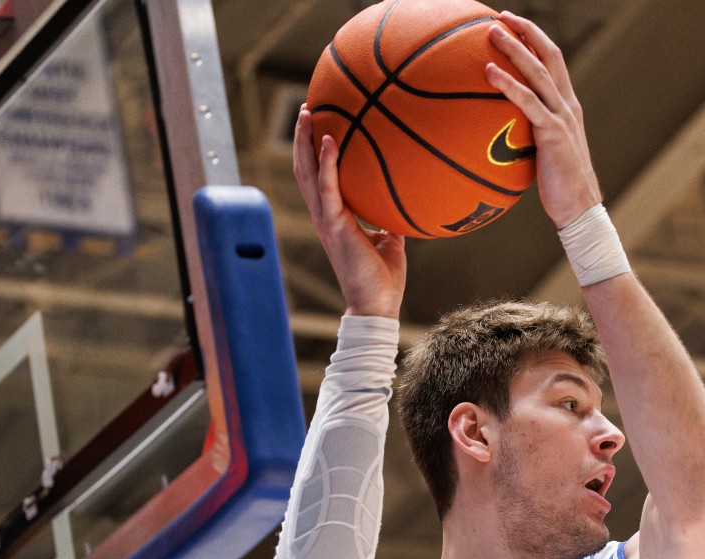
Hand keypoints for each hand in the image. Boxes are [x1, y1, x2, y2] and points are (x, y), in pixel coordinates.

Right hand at [293, 105, 406, 318]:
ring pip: (308, 174)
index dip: (314, 152)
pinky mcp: (336, 226)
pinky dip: (326, 163)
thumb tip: (401, 202)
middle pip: (305, 169)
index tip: (318, 125)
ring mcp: (327, 220)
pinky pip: (328, 188)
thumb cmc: (382, 278)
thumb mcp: (389, 241)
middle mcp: (325, 216)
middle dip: (302, 138)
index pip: (318, 178)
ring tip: (308, 113)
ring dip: (306, 142)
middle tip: (306, 108)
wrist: (377, 304)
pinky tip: (329, 141)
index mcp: (335, 218)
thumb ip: (388, 220)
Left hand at [485, 12, 601, 228]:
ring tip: (491, 32)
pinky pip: (528, 102)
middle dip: (526, 31)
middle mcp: (568, 105)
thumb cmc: (558, 186)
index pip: (553, 62)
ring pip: (539, 72)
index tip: (513, 24)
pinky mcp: (554, 133)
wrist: (579, 208)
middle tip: (500, 16)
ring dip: (514, 48)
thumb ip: (529, 135)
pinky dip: (508, 84)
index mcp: (567, 107)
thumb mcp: (545, 153)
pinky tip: (488, 72)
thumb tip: (500, 133)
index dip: (535, 40)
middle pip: (549, 56)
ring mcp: (562, 117)